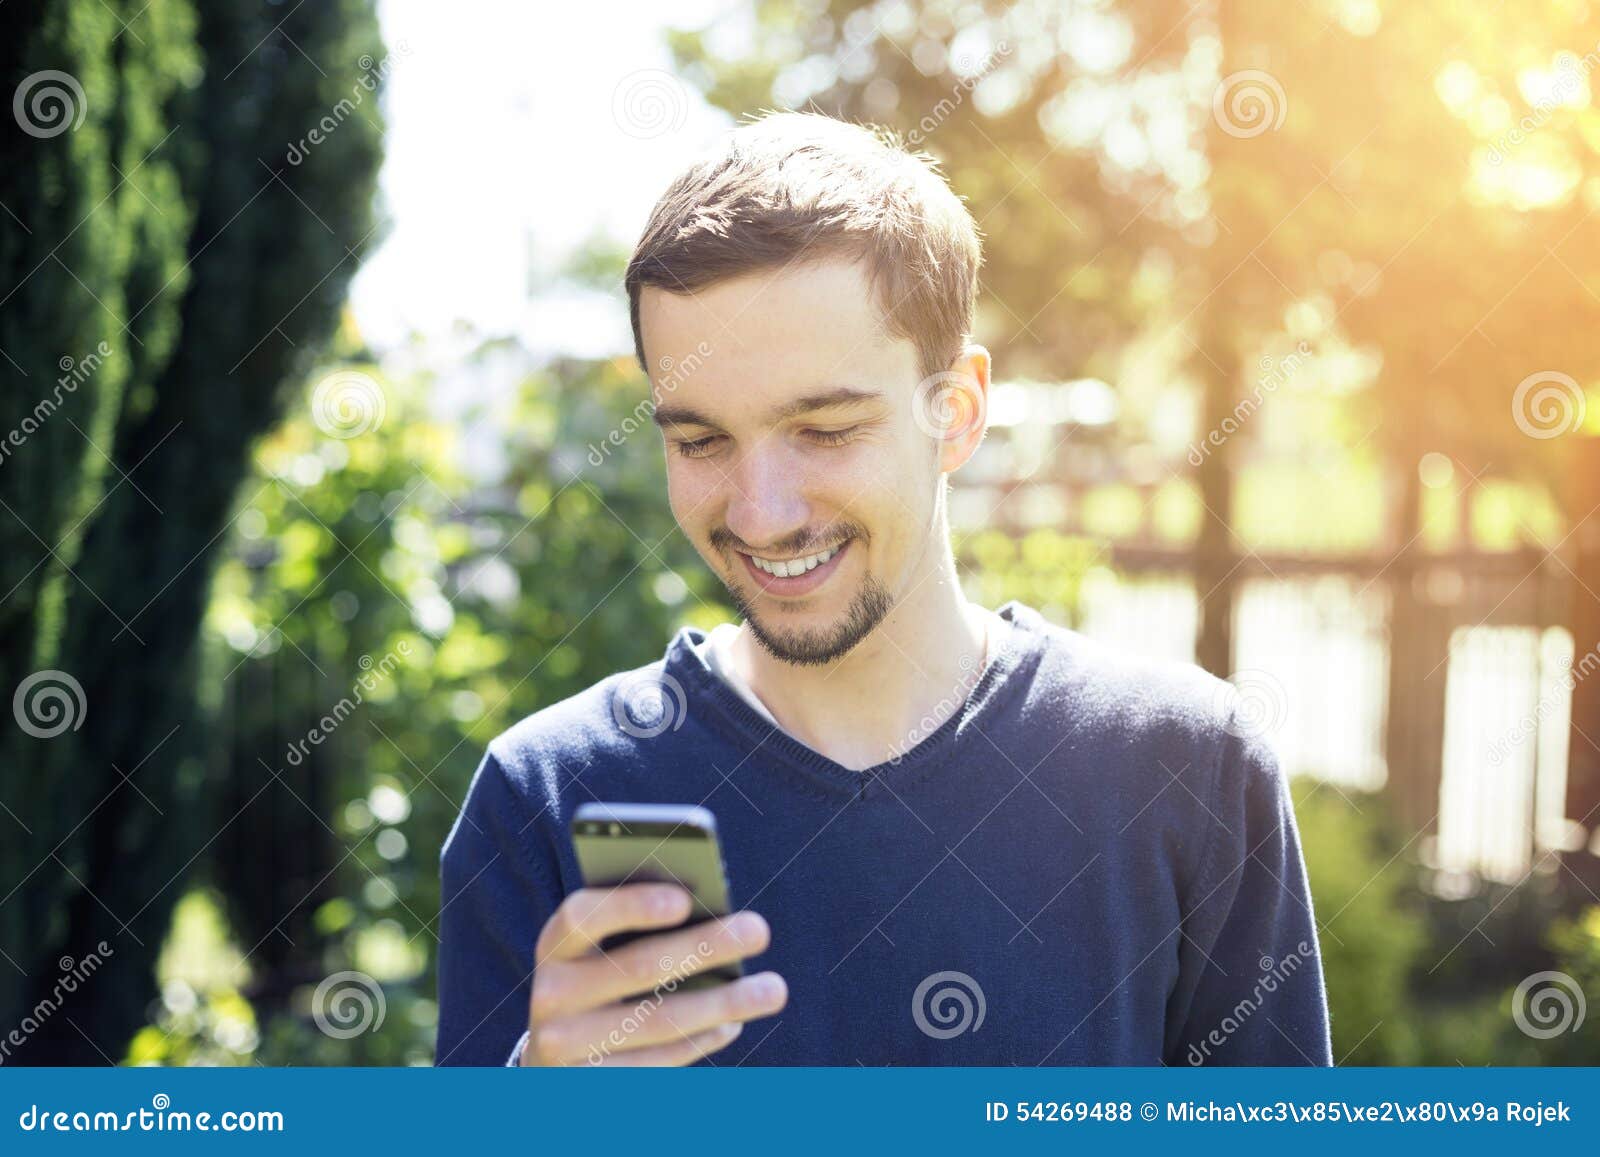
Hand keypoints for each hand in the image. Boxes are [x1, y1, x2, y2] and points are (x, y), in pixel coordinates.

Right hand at [520, 882, 786, 1065]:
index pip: (583, 916)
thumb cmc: (599, 979)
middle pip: (638, 967)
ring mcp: (567, 1046)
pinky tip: (733, 1024)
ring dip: (723, 1002)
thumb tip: (709, 913)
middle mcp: (552, 994)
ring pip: (659, 1021)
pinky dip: (701, 1040)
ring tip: (773, 989)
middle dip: (705, 945)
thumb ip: (638, 926)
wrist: (557, 1055)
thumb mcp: (602, 950)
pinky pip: (658, 1062)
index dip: (632, 905)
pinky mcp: (592, 1085)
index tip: (685, 900)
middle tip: (759, 929)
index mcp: (555, 945)